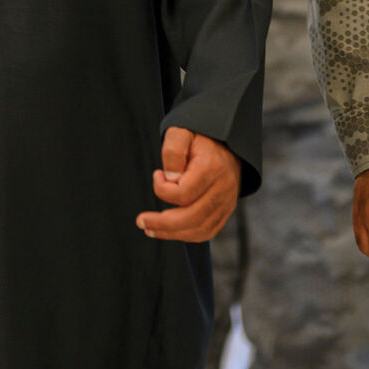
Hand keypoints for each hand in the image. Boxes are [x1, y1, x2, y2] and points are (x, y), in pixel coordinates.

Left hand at [137, 127, 239, 242]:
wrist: (223, 141)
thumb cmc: (199, 138)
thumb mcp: (180, 133)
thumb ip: (172, 152)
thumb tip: (170, 179)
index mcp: (212, 168)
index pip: (184, 193)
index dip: (162, 189)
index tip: (157, 175)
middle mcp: (223, 188)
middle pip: (192, 217)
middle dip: (162, 224)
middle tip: (142, 221)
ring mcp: (226, 201)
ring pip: (200, 229)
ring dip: (172, 234)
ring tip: (151, 230)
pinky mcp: (225, 209)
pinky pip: (208, 231)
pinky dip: (188, 235)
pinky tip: (171, 232)